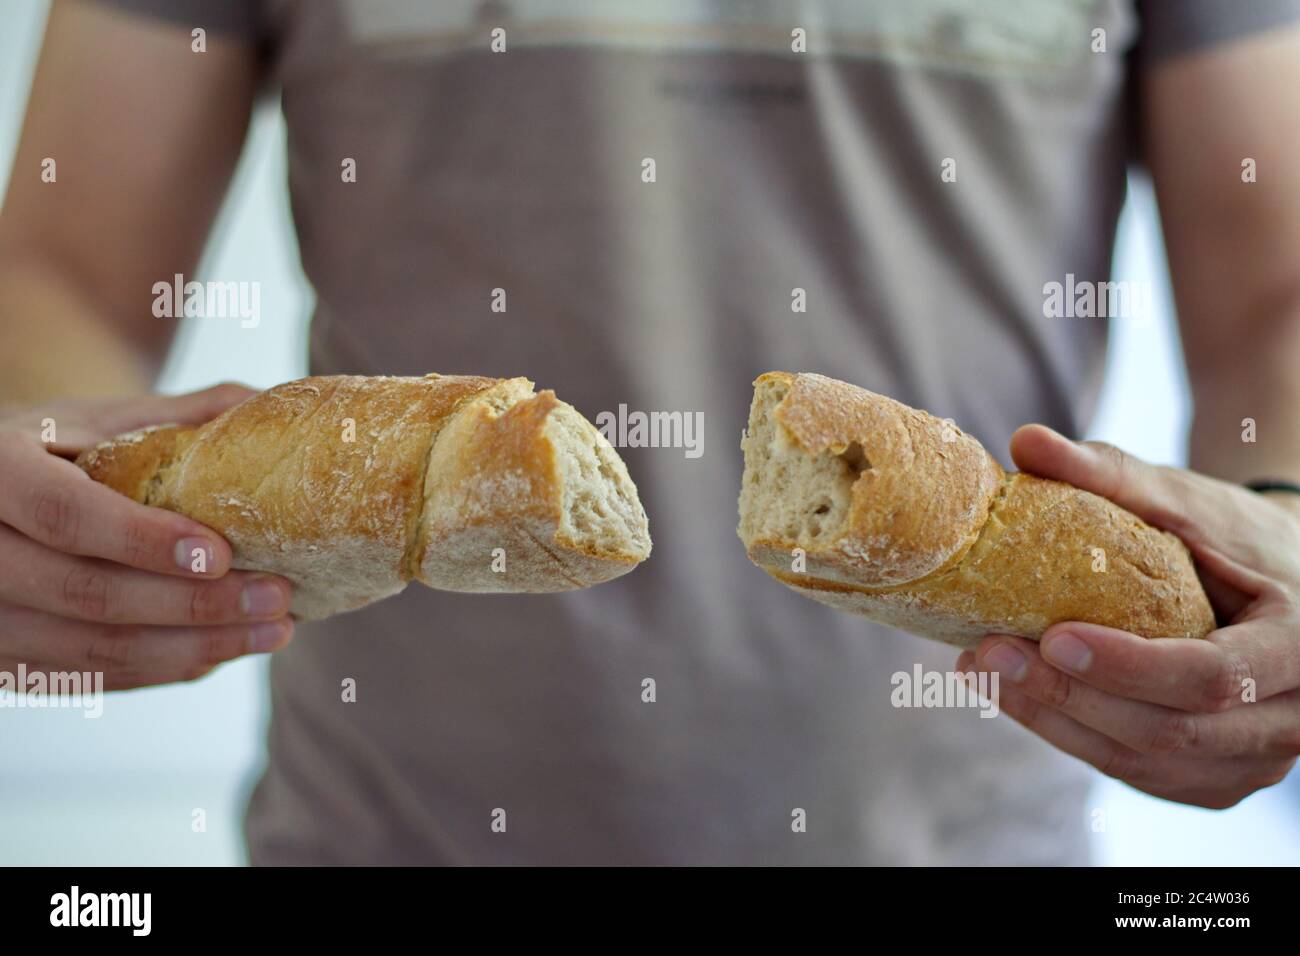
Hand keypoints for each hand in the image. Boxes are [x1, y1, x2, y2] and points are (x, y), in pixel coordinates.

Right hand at [0, 385, 294, 689]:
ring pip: (92, 650)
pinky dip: (167, 667)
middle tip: (277, 597)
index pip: (61, 513)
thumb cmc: (63, 449)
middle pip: (84, 593)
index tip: (221, 552)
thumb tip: (271, 406)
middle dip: (193, 604)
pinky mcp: (5, 664)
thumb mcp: (105, 419)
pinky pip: (92, 677)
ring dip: (195, 647)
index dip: (140, 539)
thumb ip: (182, 416)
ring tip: (273, 630)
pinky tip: (228, 649)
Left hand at [958, 426, 1299, 808]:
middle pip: (1170, 731)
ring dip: (1055, 723)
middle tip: (985, 656)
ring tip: (980, 673)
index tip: (1051, 638)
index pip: (1212, 678)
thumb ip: (1109, 475)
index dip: (1129, 667)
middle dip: (1069, 698)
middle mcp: (1288, 718)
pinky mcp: (1212, 776)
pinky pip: (1137, 772)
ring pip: (1146, 764)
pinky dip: (1071, 736)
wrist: (1274, 580)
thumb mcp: (1181, 498)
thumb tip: (1025, 441)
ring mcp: (1251, 759)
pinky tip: (1015, 696)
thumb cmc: (1229, 534)